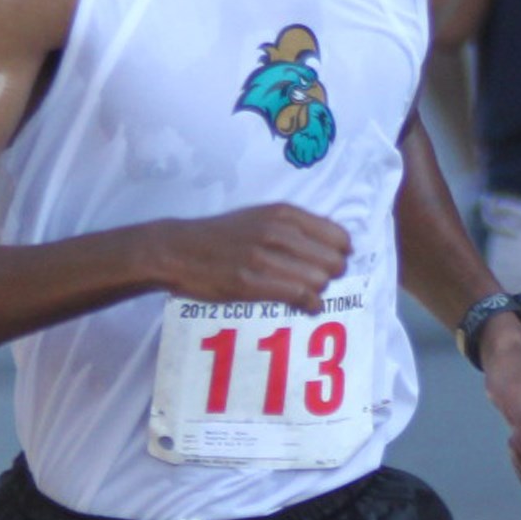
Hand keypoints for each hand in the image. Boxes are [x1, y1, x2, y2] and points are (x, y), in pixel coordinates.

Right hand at [153, 204, 350, 313]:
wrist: (179, 249)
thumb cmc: (223, 235)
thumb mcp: (261, 216)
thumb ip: (295, 227)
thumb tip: (335, 247)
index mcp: (283, 213)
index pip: (338, 236)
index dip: (341, 253)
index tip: (331, 263)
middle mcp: (278, 231)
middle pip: (334, 261)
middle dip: (332, 275)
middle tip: (319, 282)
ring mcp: (264, 257)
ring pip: (319, 280)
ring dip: (319, 291)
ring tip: (308, 294)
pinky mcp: (251, 283)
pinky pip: (299, 295)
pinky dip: (309, 304)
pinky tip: (306, 307)